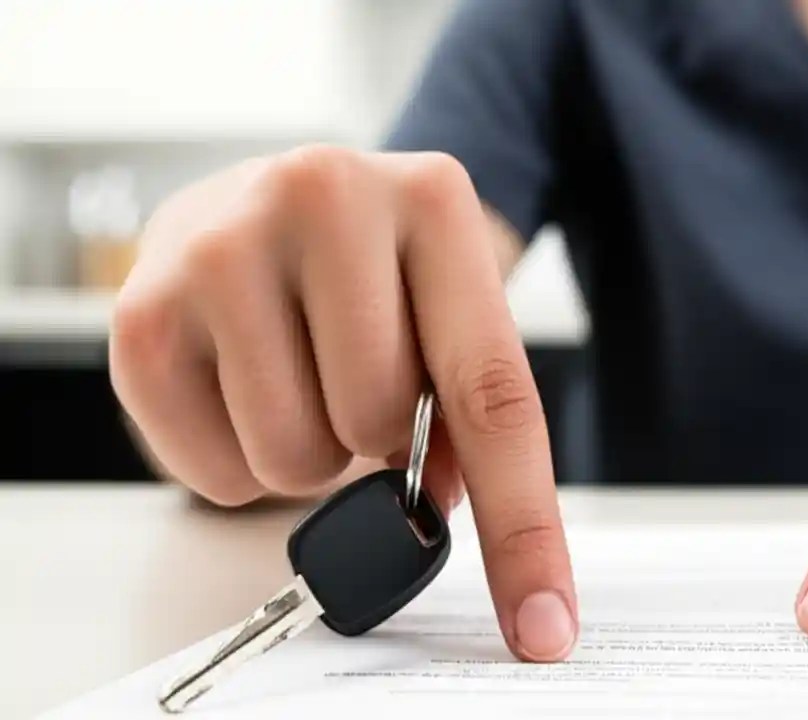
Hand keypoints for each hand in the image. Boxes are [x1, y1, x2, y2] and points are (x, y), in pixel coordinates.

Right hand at [108, 145, 576, 661]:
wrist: (269, 204)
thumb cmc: (373, 277)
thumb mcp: (446, 312)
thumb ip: (463, 416)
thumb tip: (428, 518)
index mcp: (433, 200)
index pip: (491, 392)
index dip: (521, 525)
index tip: (542, 624)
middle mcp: (325, 194)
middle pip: (378, 423)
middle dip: (374, 440)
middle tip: (353, 386)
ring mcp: (222, 242)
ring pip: (294, 456)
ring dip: (307, 455)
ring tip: (298, 380)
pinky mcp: (142, 306)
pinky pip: (210, 474)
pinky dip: (238, 465)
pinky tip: (240, 387)